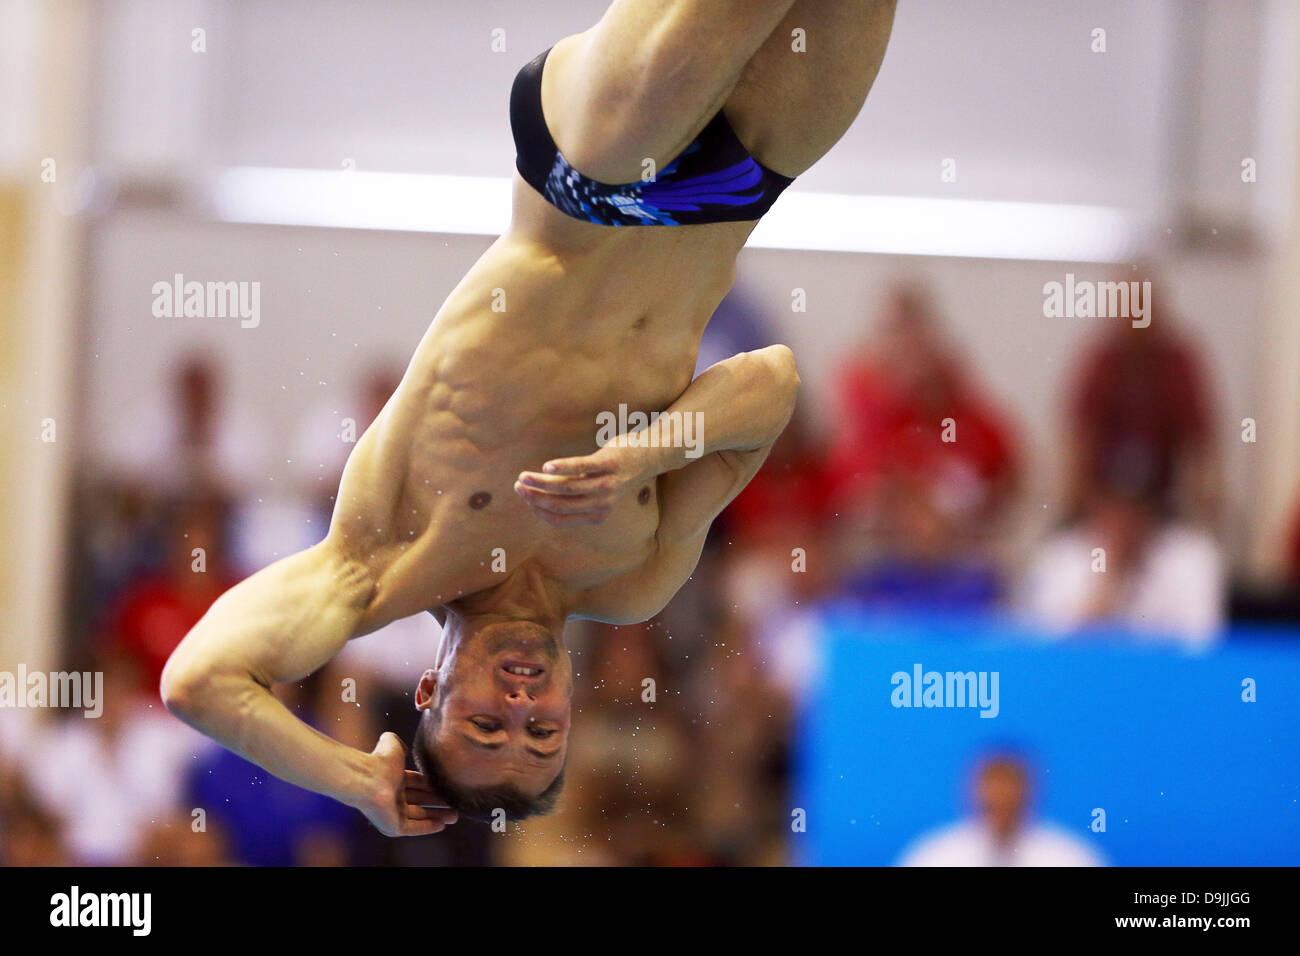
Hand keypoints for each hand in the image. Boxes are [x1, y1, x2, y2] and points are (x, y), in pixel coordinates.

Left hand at [356, 732, 457, 836]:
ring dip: (437, 816)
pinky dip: (428, 827)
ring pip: (420, 816)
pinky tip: (442, 825)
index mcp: (394, 781)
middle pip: (421, 802)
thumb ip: (397, 742)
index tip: (447, 786)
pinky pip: (414, 828)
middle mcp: (393, 798)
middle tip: (456, 804)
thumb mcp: (392, 745)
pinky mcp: (393, 827)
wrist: (366, 779)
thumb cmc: (379, 761)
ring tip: (455, 816)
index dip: (432, 786)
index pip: (417, 784)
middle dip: (439, 803)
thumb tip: (403, 745)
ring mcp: (393, 814)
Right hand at [515, 439, 659, 526]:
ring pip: (567, 488)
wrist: (650, 455)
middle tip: (518, 487)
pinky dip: (562, 468)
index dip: (539, 511)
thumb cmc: (618, 473)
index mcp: (597, 514)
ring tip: (524, 477)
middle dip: (535, 498)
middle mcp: (601, 503)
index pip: (561, 518)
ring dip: (541, 484)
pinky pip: (581, 468)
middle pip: (560, 505)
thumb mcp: (601, 493)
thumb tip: (545, 498)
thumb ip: (578, 498)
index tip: (524, 499)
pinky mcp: (607, 463)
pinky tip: (546, 467)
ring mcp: (605, 484)